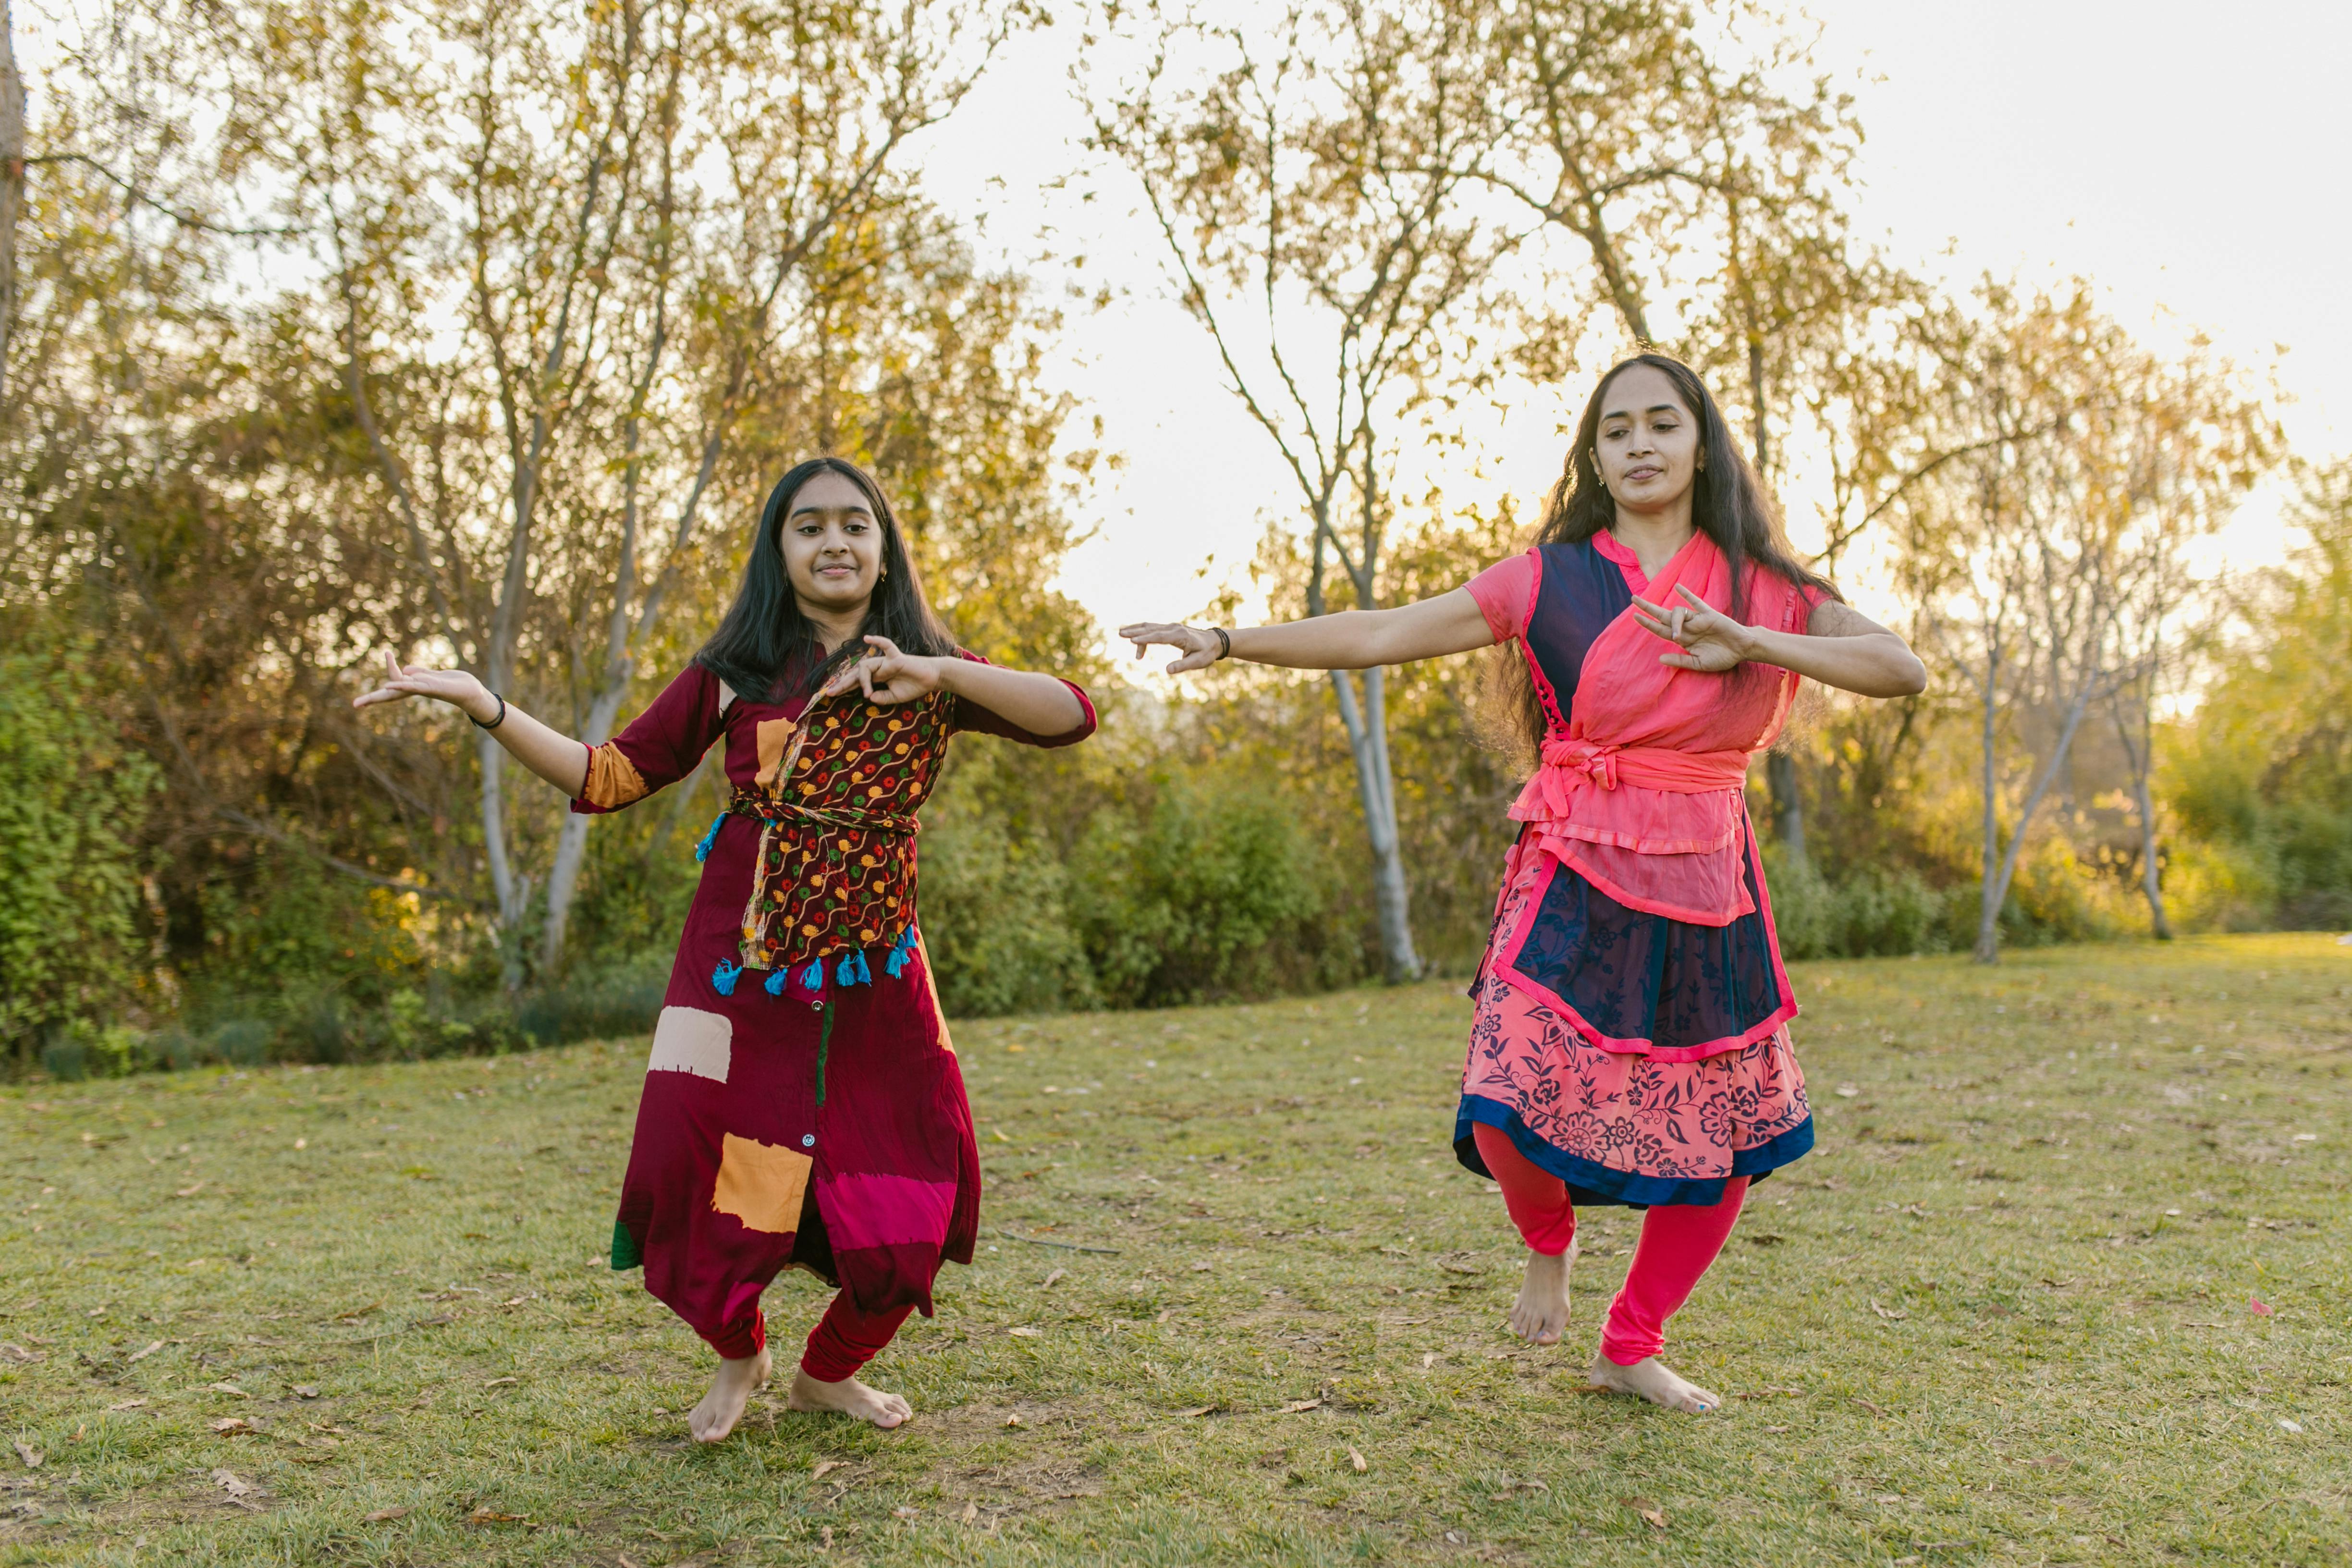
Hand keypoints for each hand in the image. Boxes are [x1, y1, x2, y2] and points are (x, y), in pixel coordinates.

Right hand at [353, 650, 498, 720]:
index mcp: (414, 688)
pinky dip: (402, 684)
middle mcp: (416, 691)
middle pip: (390, 695)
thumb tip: (405, 671)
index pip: (390, 691)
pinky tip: (390, 684)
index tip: (358, 701)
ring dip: (386, 690)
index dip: (375, 694)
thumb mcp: (432, 676)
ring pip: (401, 689)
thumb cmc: (454, 684)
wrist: (472, 691)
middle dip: (372, 699)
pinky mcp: (434, 687)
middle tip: (355, 704)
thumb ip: (418, 673)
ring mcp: (424, 690)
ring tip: (370, 696)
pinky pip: (415, 685)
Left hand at [822, 636, 945, 705]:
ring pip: (867, 666)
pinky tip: (867, 638)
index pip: (857, 681)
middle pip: (856, 673)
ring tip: (866, 693)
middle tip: (830, 693)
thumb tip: (869, 697)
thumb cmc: (915, 686)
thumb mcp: (895, 698)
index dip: (843, 687)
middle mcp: (879, 668)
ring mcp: (886, 661)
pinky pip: (887, 646)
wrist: (932, 679)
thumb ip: (882, 698)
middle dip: (843, 683)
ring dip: (864, 680)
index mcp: (877, 677)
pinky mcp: (897, 658)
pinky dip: (878, 640)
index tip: (829, 695)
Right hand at [1118, 621, 1220, 673]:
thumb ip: (1183, 665)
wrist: (1214, 641)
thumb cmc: (1206, 653)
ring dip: (1136, 630)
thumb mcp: (1198, 662)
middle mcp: (1173, 628)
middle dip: (1135, 631)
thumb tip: (1167, 671)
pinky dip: (1143, 632)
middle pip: (1151, 628)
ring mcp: (1171, 627)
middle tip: (1120, 634)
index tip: (1132, 640)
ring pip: (1150, 627)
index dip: (1145, 638)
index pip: (1158, 636)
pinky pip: (1154, 629)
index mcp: (1180, 636)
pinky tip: (1135, 636)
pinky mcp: (1170, 629)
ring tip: (1121, 632)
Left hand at [1630, 585, 1753, 673]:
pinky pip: (1697, 602)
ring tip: (1677, 635)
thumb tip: (1660, 659)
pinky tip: (1678, 587)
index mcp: (1684, 640)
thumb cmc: (1722, 657)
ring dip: (1674, 621)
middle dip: (1649, 608)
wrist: (1742, 650)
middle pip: (1664, 616)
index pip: (1661, 630)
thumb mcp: (1699, 664)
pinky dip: (1687, 595)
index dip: (1648, 624)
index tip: (1635, 617)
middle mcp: (1687, 628)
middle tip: (1633, 599)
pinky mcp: (1709, 614)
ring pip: (1679, 612)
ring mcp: (1697, 620)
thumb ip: (1681, 661)